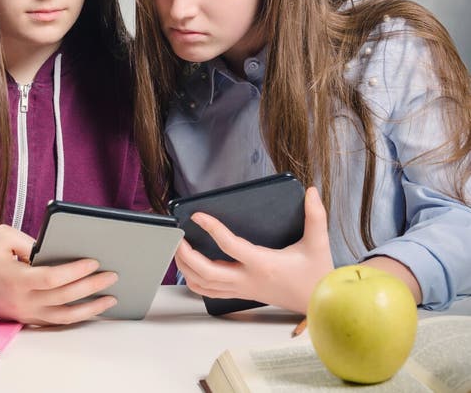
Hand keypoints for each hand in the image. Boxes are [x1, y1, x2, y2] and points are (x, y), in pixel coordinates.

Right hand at [0, 224, 117, 324]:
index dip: (74, 271)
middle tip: (112, 276)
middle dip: (91, 287)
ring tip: (110, 298)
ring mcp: (24, 312)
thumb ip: (31, 241)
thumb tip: (57, 249)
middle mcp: (22, 301)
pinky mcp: (25, 317)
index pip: (52, 278)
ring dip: (89, 308)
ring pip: (63, 316)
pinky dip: (75, 316)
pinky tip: (91, 308)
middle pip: (63, 298)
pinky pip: (54, 320)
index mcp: (16, 279)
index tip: (94, 262)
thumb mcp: (3, 236)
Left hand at [175, 186, 333, 313]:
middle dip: (187, 254)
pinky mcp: (241, 293)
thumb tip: (312, 191)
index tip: (197, 215)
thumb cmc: (315, 276)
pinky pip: (210, 292)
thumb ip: (316, 216)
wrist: (317, 305)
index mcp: (263, 264)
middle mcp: (248, 279)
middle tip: (177, 235)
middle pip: (207, 272)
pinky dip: (195, 280)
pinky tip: (189, 266)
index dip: (212, 229)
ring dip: (186, 267)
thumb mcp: (318, 244)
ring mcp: (242, 289)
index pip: (230, 246)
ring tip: (177, 247)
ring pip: (204, 285)